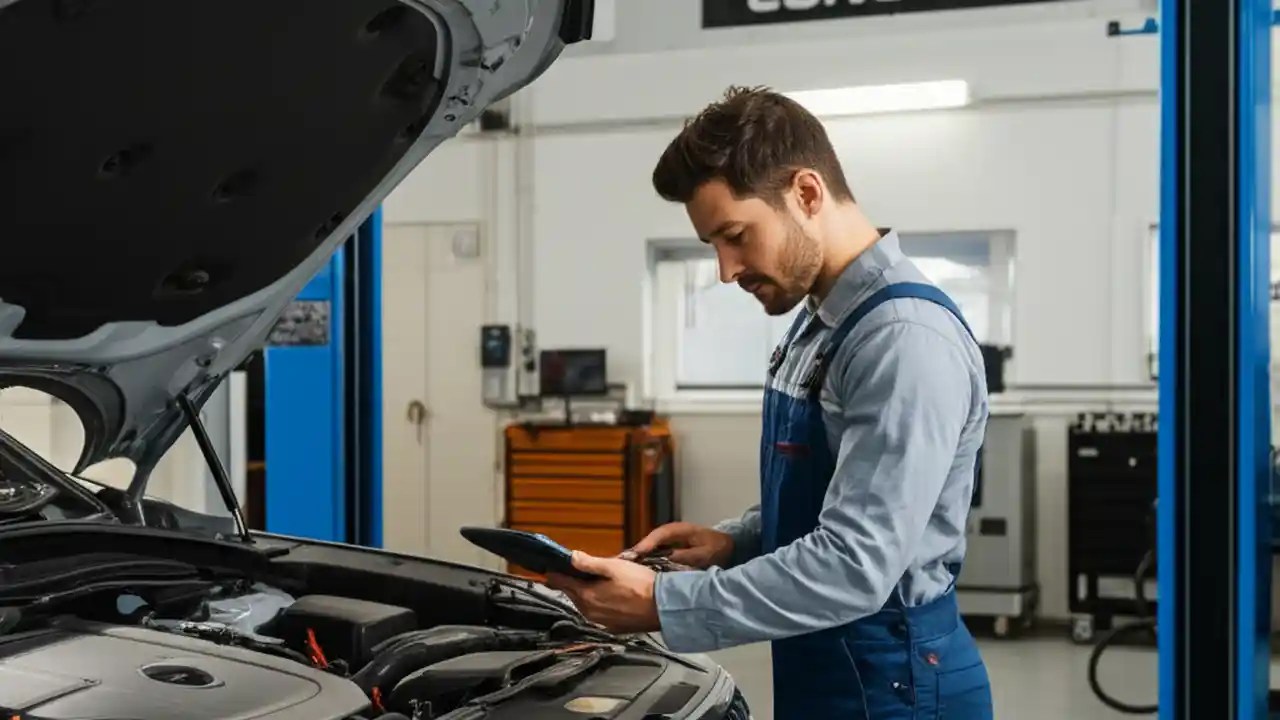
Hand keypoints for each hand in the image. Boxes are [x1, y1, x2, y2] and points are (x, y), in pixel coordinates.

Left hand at [545, 552, 660, 633]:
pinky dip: (598, 604)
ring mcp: (600, 622)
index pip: (561, 583)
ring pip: (584, 605)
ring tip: (595, 581)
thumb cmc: (640, 584)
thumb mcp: (614, 567)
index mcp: (586, 596)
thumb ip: (589, 563)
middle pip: (572, 594)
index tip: (550, 566)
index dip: (554, 573)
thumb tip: (570, 557)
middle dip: (572, 582)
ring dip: (585, 593)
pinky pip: (598, 614)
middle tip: (576, 570)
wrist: (664, 608)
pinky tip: (610, 596)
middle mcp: (589, 613)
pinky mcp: (613, 628)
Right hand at [620, 522, 733, 569]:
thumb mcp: (704, 554)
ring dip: (639, 558)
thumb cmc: (717, 548)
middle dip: (637, 551)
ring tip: (625, 569)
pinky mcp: (669, 550)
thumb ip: (686, 555)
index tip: (636, 553)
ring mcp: (670, 541)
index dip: (647, 543)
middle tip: (622, 563)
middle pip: (650, 541)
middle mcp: (671, 534)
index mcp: (680, 530)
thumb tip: (668, 558)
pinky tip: (638, 572)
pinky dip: (646, 562)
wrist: (728, 547)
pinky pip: (655, 554)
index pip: (660, 534)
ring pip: (650, 548)